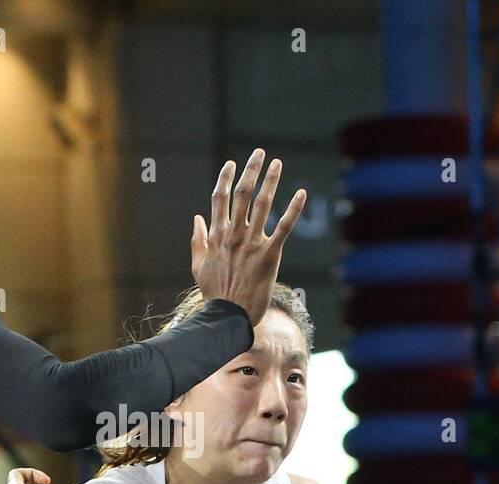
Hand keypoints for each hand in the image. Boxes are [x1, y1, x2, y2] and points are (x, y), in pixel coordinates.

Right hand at [191, 148, 306, 326]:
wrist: (227, 316)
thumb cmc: (213, 294)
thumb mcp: (198, 266)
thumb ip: (198, 240)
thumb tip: (197, 219)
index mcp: (217, 236)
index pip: (220, 199)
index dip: (226, 178)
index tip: (232, 163)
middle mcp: (234, 234)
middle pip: (242, 194)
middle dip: (250, 170)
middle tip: (259, 152)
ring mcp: (251, 243)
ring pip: (261, 204)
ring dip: (270, 181)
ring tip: (277, 163)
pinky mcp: (269, 255)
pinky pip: (284, 227)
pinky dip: (293, 209)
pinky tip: (301, 193)